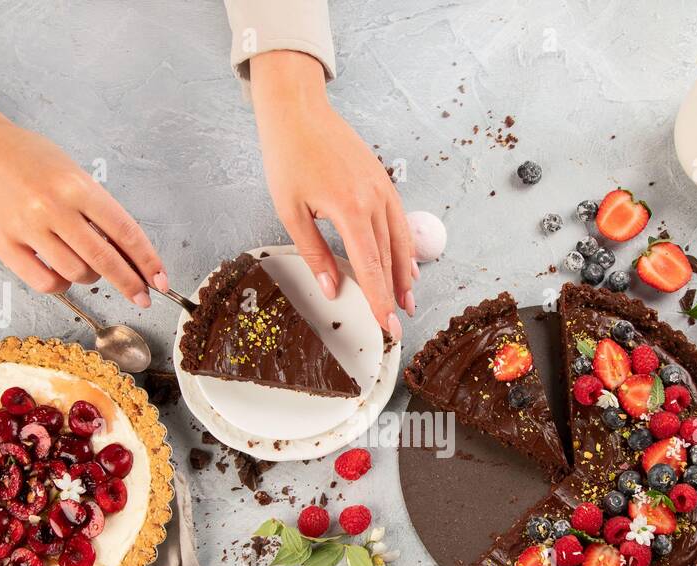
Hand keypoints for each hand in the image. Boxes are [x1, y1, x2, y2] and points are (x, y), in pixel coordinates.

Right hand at [0, 91, 166, 305]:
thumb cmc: (31, 160)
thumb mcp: (73, 173)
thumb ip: (99, 211)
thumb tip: (130, 254)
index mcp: (77, 186)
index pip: (125, 232)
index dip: (147, 261)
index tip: (160, 280)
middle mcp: (53, 207)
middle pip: (104, 259)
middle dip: (130, 283)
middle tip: (143, 298)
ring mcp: (27, 227)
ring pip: (76, 273)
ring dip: (91, 278)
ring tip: (88, 266)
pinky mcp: (3, 245)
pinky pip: (44, 282)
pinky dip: (61, 285)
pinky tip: (62, 274)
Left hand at [249, 51, 413, 338]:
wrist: (298, 109)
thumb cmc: (288, 155)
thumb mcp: (291, 210)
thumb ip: (314, 253)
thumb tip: (331, 288)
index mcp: (350, 209)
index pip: (370, 267)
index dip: (379, 301)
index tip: (387, 325)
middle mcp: (373, 200)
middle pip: (389, 259)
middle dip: (394, 296)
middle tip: (398, 325)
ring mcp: (382, 189)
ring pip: (399, 242)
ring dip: (404, 275)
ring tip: (407, 301)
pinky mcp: (382, 180)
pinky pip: (399, 221)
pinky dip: (405, 246)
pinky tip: (407, 263)